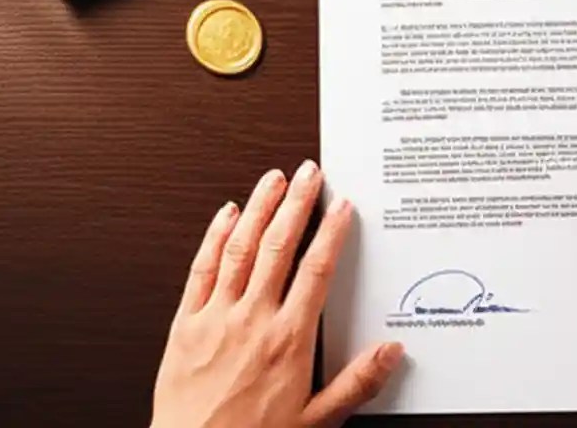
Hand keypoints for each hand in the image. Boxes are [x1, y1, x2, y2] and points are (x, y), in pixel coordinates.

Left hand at [151, 160, 403, 427]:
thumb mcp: (317, 422)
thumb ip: (356, 383)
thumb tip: (391, 353)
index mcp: (289, 340)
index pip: (316, 270)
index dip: (331, 232)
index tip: (342, 206)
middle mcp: (253, 320)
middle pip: (279, 246)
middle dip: (297, 203)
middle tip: (310, 173)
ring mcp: (216, 317)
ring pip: (241, 248)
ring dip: (258, 208)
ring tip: (273, 179)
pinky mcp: (185, 324)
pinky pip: (201, 269)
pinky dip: (214, 237)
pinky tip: (225, 215)